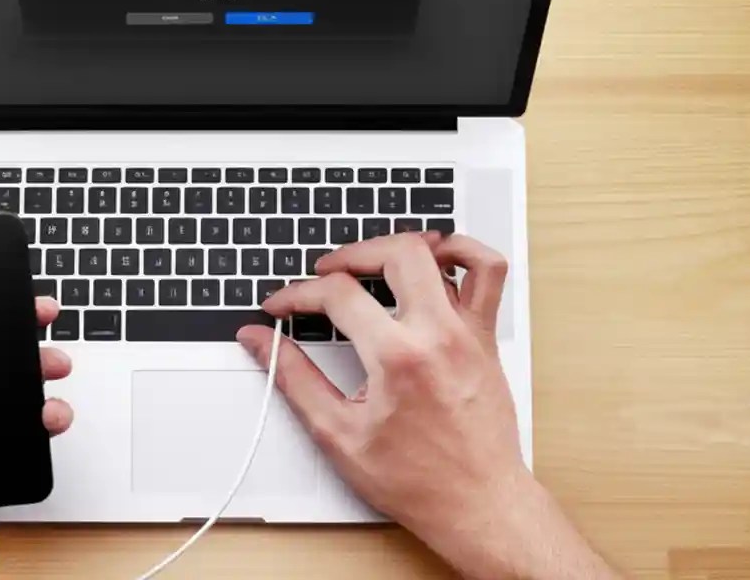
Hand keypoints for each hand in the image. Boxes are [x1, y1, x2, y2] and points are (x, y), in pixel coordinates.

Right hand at [237, 233, 616, 579]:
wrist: (478, 504)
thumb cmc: (417, 481)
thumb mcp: (338, 434)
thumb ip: (294, 379)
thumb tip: (261, 342)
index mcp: (397, 358)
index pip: (338, 296)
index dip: (298, 294)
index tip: (281, 306)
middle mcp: (438, 335)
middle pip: (396, 252)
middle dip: (351, 254)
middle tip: (326, 272)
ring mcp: (468, 333)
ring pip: (448, 253)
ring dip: (408, 244)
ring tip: (379, 257)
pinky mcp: (486, 339)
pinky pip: (489, 275)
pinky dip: (465, 255)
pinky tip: (438, 263)